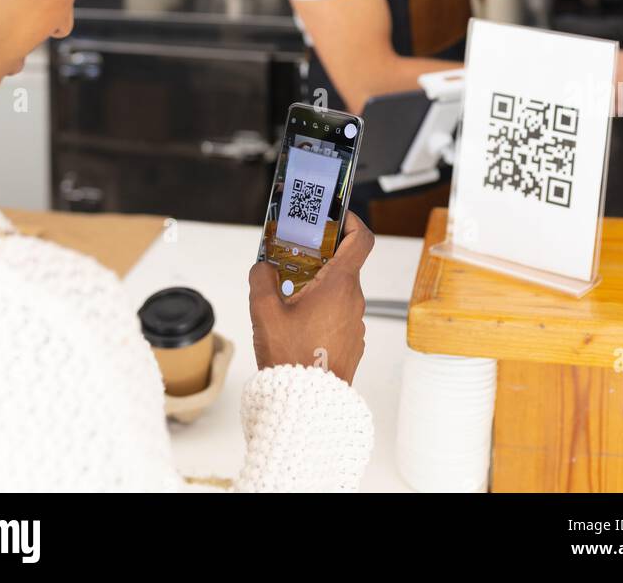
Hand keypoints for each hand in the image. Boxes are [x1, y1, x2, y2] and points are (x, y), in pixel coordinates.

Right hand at [248, 211, 373, 384]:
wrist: (307, 405)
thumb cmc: (292, 359)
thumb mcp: (264, 312)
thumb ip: (261, 280)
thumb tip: (264, 267)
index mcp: (339, 285)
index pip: (361, 239)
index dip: (350, 221)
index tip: (334, 217)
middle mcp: (354, 300)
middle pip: (343, 264)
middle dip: (318, 257)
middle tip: (293, 257)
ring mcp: (355, 322)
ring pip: (339, 291)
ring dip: (317, 286)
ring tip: (289, 295)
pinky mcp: (352, 341)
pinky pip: (339, 313)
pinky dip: (322, 309)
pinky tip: (297, 322)